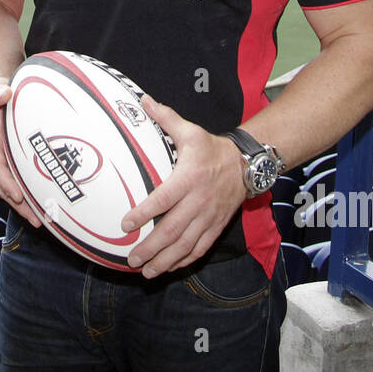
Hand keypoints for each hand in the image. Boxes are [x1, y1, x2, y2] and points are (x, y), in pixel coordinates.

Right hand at [0, 78, 41, 227]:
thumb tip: (4, 93)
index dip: (6, 183)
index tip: (17, 196)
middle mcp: (1, 155)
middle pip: (9, 186)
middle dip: (21, 205)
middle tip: (37, 219)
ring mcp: (12, 159)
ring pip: (19, 186)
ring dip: (31, 204)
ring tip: (48, 220)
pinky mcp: (22, 158)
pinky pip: (30, 177)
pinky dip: (39, 190)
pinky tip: (55, 201)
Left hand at [121, 95, 247, 277]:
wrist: (246, 165)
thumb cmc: (212, 148)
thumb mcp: (191, 131)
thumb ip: (166, 118)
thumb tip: (143, 100)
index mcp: (189, 178)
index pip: (164, 200)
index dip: (145, 213)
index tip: (126, 224)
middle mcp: (198, 201)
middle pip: (173, 229)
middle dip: (151, 247)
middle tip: (132, 258)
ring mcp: (208, 217)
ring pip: (186, 244)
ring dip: (165, 260)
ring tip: (146, 271)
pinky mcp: (216, 226)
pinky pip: (200, 248)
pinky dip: (184, 260)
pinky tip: (169, 268)